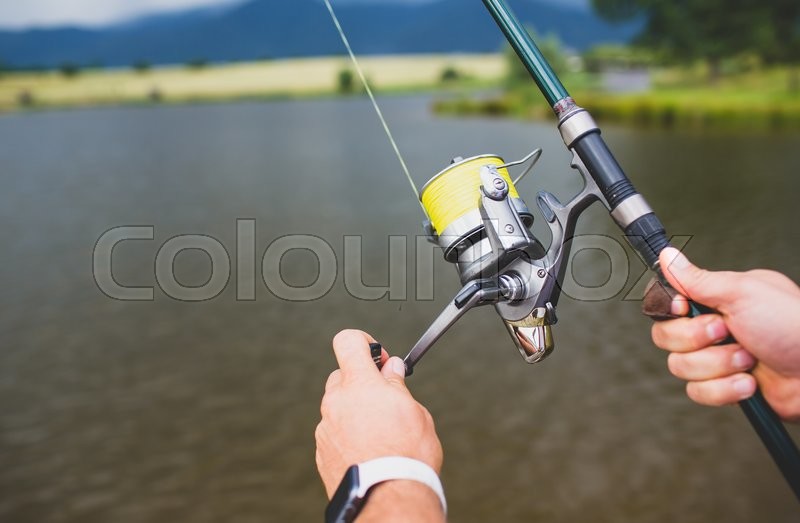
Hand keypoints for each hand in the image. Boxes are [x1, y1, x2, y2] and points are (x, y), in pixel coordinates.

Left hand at [315, 329, 443, 517]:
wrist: (387, 498)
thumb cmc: (406, 455)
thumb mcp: (414, 411)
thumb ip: (397, 385)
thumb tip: (392, 369)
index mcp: (359, 384)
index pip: (347, 341)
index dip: (364, 343)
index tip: (379, 357)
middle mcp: (336, 402)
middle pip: (343, 377)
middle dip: (363, 383)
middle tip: (386, 399)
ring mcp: (325, 428)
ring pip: (338, 407)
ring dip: (355, 412)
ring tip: (381, 432)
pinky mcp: (321, 452)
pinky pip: (334, 433)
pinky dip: (348, 435)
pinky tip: (369, 450)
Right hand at [652, 248, 799, 420]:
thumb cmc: (793, 326)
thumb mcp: (742, 293)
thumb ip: (697, 278)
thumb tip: (666, 255)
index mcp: (714, 300)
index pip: (666, 304)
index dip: (671, 311)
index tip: (685, 309)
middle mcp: (711, 328)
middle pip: (665, 337)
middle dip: (697, 340)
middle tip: (728, 332)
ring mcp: (716, 359)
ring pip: (680, 367)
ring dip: (718, 365)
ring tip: (749, 359)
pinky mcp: (723, 387)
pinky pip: (698, 392)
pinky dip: (725, 389)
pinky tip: (749, 382)